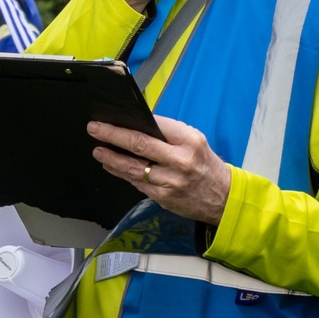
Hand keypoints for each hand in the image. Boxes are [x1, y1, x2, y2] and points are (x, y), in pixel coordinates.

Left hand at [89, 116, 230, 225]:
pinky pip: (137, 183)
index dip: (129, 123)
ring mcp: (171, 181)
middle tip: (95, 129)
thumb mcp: (195, 142)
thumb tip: (137, 127)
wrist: (223, 198)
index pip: (154, 126)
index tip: (111, 119)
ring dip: (111, 158)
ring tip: (98, 150)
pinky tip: (112, 167)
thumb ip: (169, 135)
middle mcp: (180, 160)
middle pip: (139, 145)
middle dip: (113, 136)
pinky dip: (122, 174)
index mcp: (189, 141)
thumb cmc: (205, 166)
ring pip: (133, 168)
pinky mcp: (164, 198)